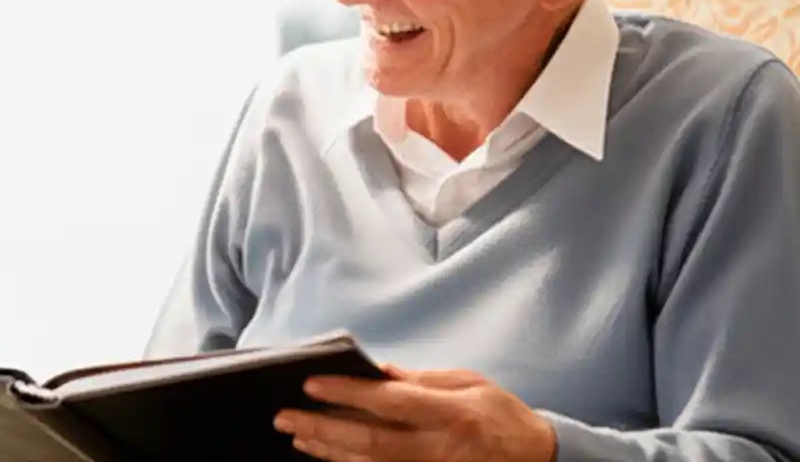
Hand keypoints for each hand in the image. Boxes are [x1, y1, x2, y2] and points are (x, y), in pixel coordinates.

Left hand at [273, 365, 556, 461]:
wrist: (538, 460)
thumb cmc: (501, 416)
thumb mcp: (471, 384)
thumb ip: (423, 379)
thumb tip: (378, 370)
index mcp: (450, 413)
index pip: (389, 402)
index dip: (348, 393)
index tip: (311, 383)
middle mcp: (437, 448)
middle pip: (369, 441)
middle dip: (322, 427)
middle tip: (285, 416)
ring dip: (327, 450)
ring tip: (296, 435)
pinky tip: (325, 455)